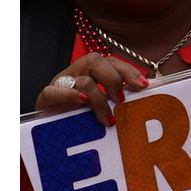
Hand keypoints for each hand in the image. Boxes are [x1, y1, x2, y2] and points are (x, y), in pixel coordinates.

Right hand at [34, 51, 150, 125]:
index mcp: (89, 72)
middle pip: (95, 61)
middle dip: (114, 79)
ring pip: (82, 80)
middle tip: (120, 99)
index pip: (110, 61)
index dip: (128, 70)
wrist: (46, 129)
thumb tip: (144, 94)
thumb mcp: (101, 106)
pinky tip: (82, 103)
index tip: (143, 85)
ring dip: (99, 100)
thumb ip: (117, 98)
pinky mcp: (45, 98)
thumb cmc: (77, 118)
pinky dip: (71, 96)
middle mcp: (74, 73)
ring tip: (107, 119)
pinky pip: (56, 91)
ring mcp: (59, 84)